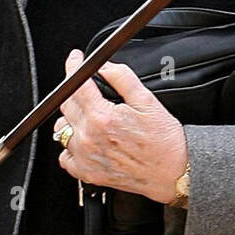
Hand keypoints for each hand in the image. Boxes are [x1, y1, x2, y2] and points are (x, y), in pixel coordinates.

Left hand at [54, 52, 188, 203]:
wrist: (171, 174)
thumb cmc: (163, 141)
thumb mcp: (147, 101)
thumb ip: (122, 78)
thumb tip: (105, 67)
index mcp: (102, 118)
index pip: (76, 84)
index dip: (73, 66)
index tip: (75, 60)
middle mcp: (88, 138)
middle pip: (66, 104)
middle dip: (76, 91)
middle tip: (93, 92)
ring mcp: (85, 157)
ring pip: (62, 129)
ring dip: (72, 118)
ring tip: (91, 117)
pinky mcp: (87, 173)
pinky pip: (65, 155)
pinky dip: (71, 145)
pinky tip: (87, 140)